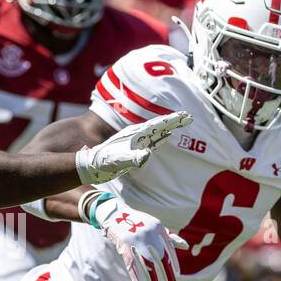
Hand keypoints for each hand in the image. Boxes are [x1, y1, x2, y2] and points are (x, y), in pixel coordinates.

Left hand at [75, 110, 191, 184]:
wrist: (91, 164)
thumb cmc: (104, 162)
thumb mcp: (118, 160)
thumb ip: (132, 158)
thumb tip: (146, 155)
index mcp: (135, 134)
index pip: (157, 125)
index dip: (171, 120)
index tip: (184, 115)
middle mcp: (136, 135)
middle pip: (159, 125)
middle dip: (174, 121)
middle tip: (188, 116)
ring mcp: (136, 140)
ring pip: (157, 131)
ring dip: (169, 127)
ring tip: (181, 122)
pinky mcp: (134, 147)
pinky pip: (152, 140)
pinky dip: (162, 137)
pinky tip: (166, 137)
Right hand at [91, 193, 188, 280]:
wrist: (117, 214)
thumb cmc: (140, 223)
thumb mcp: (156, 227)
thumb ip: (170, 238)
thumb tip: (186, 246)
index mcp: (159, 228)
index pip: (169, 249)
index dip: (174, 263)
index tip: (177, 275)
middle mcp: (149, 233)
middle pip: (160, 257)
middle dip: (166, 272)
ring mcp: (136, 239)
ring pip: (146, 262)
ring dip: (151, 277)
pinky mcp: (124, 244)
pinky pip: (130, 262)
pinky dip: (134, 273)